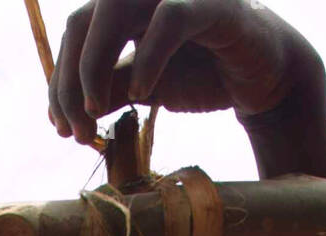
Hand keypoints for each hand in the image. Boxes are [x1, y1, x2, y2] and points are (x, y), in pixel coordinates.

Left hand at [48, 0, 324, 143]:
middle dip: (70, 82)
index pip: (75, 34)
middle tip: (74, 132)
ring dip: (93, 66)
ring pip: (112, 10)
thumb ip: (109, 89)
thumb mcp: (145, 86)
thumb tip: (67, 111)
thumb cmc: (205, 75)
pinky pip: (168, 20)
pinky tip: (140, 96)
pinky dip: (147, 58)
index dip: (60, 81)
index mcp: (124, 8)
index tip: (61, 128)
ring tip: (96, 114)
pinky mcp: (211, 4)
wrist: (265, 79)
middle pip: (83, 22)